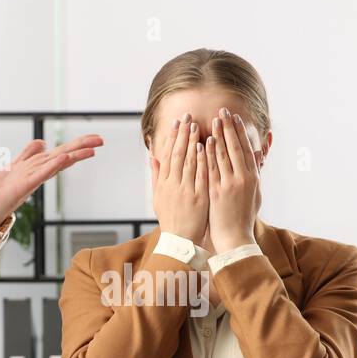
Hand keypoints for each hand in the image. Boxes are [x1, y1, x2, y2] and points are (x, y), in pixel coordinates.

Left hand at [0, 134, 103, 224]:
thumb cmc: (1, 190)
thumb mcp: (14, 164)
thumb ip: (28, 153)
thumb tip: (42, 142)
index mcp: (38, 166)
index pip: (61, 151)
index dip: (77, 144)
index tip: (95, 138)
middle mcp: (39, 171)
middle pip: (64, 155)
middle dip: (82, 147)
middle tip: (102, 140)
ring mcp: (34, 178)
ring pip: (57, 163)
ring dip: (73, 156)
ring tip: (91, 149)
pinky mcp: (25, 185)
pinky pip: (42, 174)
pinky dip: (53, 166)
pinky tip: (64, 158)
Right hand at [151, 112, 207, 240]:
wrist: (180, 241)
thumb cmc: (171, 220)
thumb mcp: (158, 197)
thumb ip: (156, 176)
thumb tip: (152, 157)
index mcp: (164, 184)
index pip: (168, 155)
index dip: (172, 137)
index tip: (177, 122)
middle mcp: (173, 185)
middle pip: (177, 154)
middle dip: (182, 134)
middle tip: (187, 116)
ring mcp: (185, 191)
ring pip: (188, 162)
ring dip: (191, 142)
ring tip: (196, 125)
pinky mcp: (198, 198)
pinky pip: (199, 175)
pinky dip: (201, 161)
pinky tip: (204, 147)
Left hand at [207, 108, 259, 250]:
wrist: (235, 238)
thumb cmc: (244, 217)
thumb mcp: (255, 194)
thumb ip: (255, 174)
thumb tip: (258, 157)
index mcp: (253, 178)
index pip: (246, 149)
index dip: (240, 132)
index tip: (235, 118)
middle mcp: (243, 179)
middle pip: (236, 148)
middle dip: (229, 127)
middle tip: (224, 111)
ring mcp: (229, 185)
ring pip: (224, 155)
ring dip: (219, 135)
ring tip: (214, 120)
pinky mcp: (216, 192)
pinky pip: (212, 169)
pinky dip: (209, 153)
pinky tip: (205, 141)